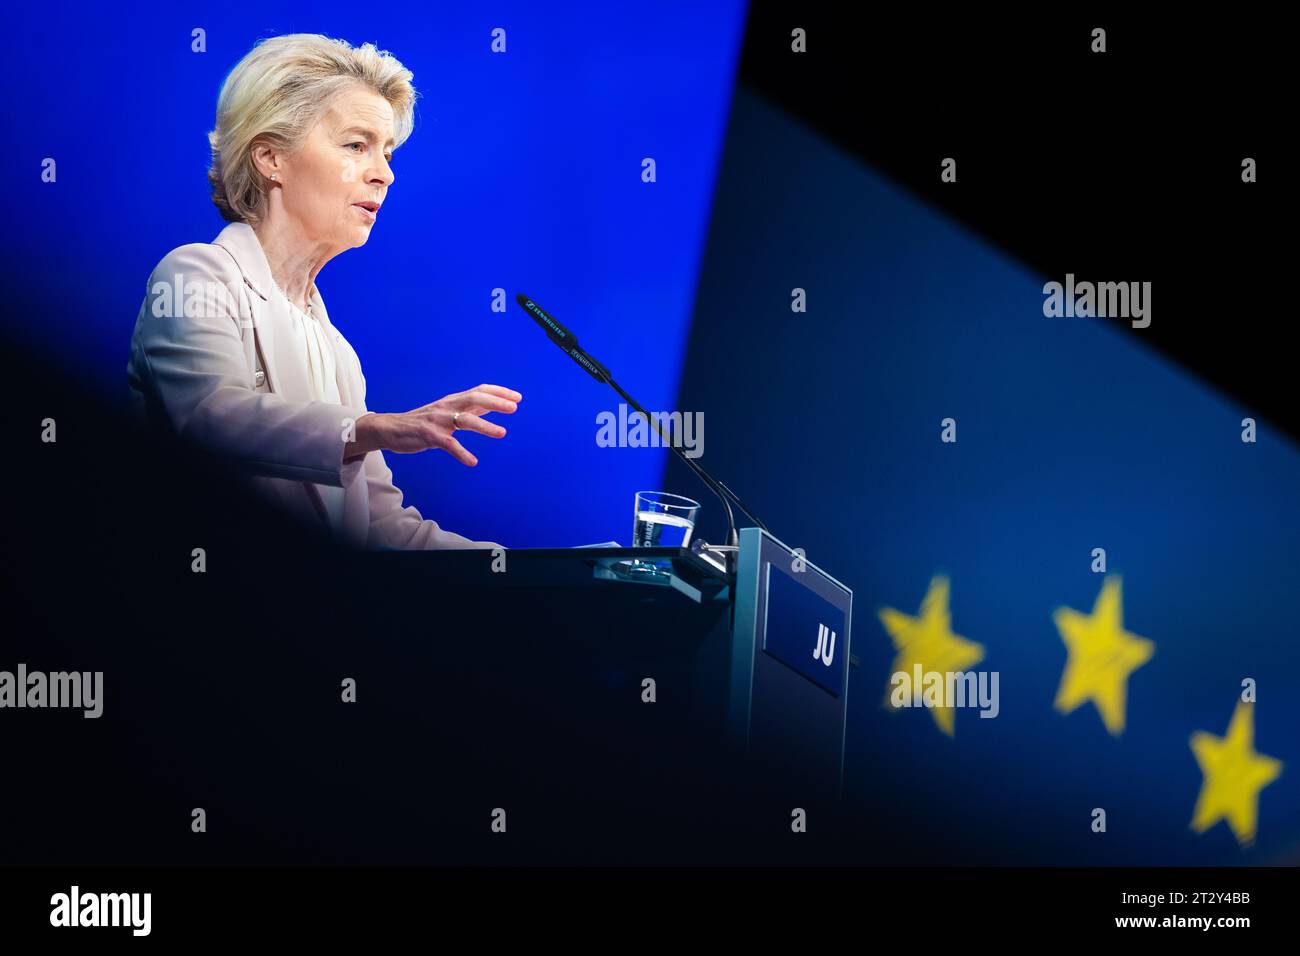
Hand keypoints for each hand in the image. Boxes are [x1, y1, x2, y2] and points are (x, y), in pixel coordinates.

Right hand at [360, 384, 521, 465]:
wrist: (390, 428)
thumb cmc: (423, 421)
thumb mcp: (447, 411)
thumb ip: (469, 408)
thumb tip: (493, 403)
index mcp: (452, 400)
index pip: (479, 390)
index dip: (498, 392)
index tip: (517, 397)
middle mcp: (447, 407)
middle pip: (473, 398)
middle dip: (495, 402)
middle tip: (515, 408)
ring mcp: (437, 420)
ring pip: (464, 420)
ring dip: (484, 425)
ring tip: (502, 433)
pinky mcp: (428, 435)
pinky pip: (448, 444)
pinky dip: (461, 453)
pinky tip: (472, 462)